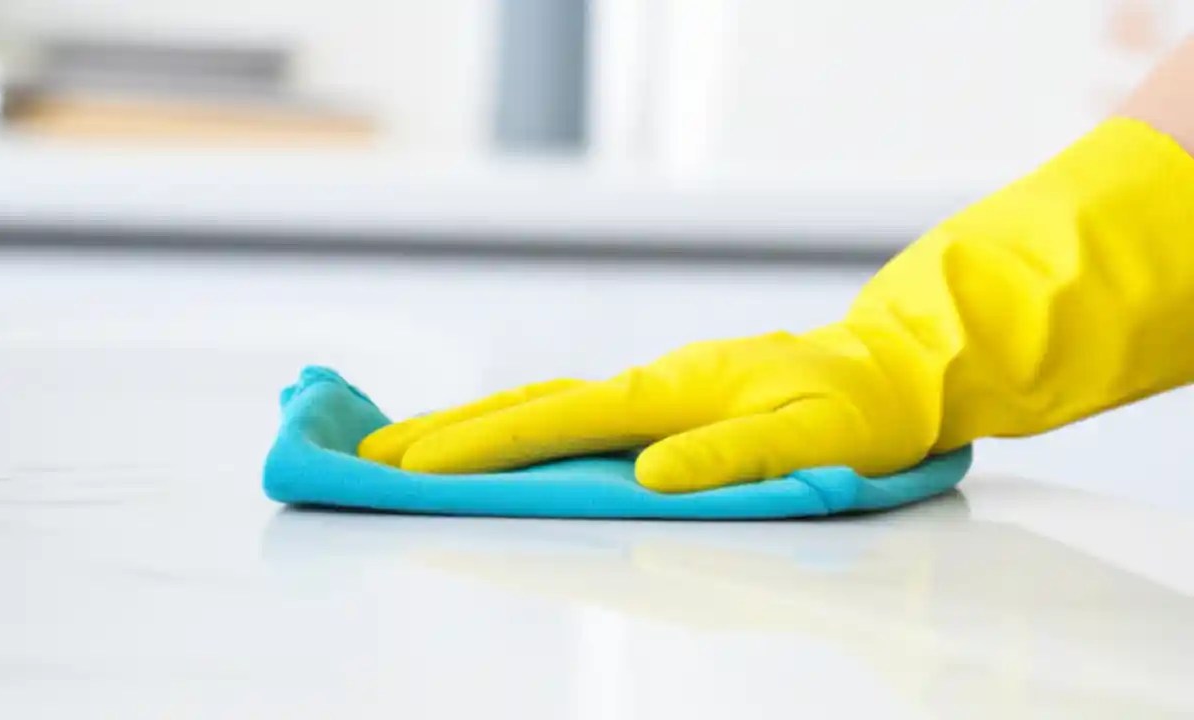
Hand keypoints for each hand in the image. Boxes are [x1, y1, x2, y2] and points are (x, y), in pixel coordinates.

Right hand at [358, 323, 940, 491]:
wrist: (895, 362)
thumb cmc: (862, 407)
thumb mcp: (818, 437)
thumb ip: (736, 456)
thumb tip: (650, 477)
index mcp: (673, 391)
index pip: (561, 420)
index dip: (486, 446)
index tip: (417, 466)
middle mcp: (651, 383)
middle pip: (532, 404)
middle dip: (450, 431)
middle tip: (374, 452)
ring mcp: (654, 388)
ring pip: (547, 403)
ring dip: (475, 424)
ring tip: (410, 446)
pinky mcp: (664, 399)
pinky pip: (575, 411)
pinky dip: (521, 422)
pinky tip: (500, 436)